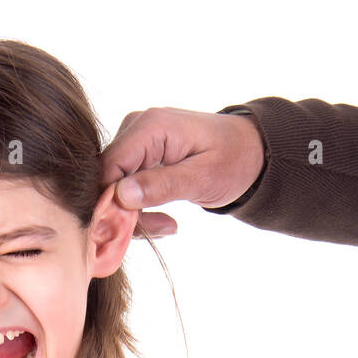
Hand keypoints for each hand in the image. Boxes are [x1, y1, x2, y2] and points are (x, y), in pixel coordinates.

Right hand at [99, 106, 265, 238]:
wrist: (250, 150)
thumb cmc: (233, 159)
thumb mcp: (203, 177)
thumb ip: (162, 185)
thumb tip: (120, 195)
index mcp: (150, 126)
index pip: (108, 169)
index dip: (109, 204)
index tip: (127, 231)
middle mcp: (135, 128)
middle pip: (107, 180)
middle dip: (126, 213)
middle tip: (161, 231)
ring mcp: (134, 142)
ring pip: (114, 188)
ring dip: (135, 216)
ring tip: (169, 227)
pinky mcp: (137, 156)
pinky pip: (124, 189)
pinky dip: (140, 210)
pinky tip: (165, 221)